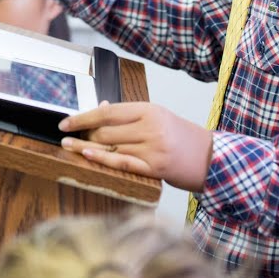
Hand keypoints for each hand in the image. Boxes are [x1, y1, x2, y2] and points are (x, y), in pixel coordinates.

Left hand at [57, 101, 212, 192]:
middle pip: (105, 130)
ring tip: (68, 145)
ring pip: (110, 146)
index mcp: (150, 110)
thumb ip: (130, 116)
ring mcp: (152, 148)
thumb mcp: (158, 117)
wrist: (212, 158)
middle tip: (67, 135)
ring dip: (85, 147)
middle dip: (83, 133)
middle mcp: (150, 127)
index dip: (83, 116)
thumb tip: (100, 108)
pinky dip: (101, 159)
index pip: (107, 111)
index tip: (66, 121)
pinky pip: (121, 162)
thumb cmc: (183, 138)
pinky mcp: (154, 168)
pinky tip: (86, 155)